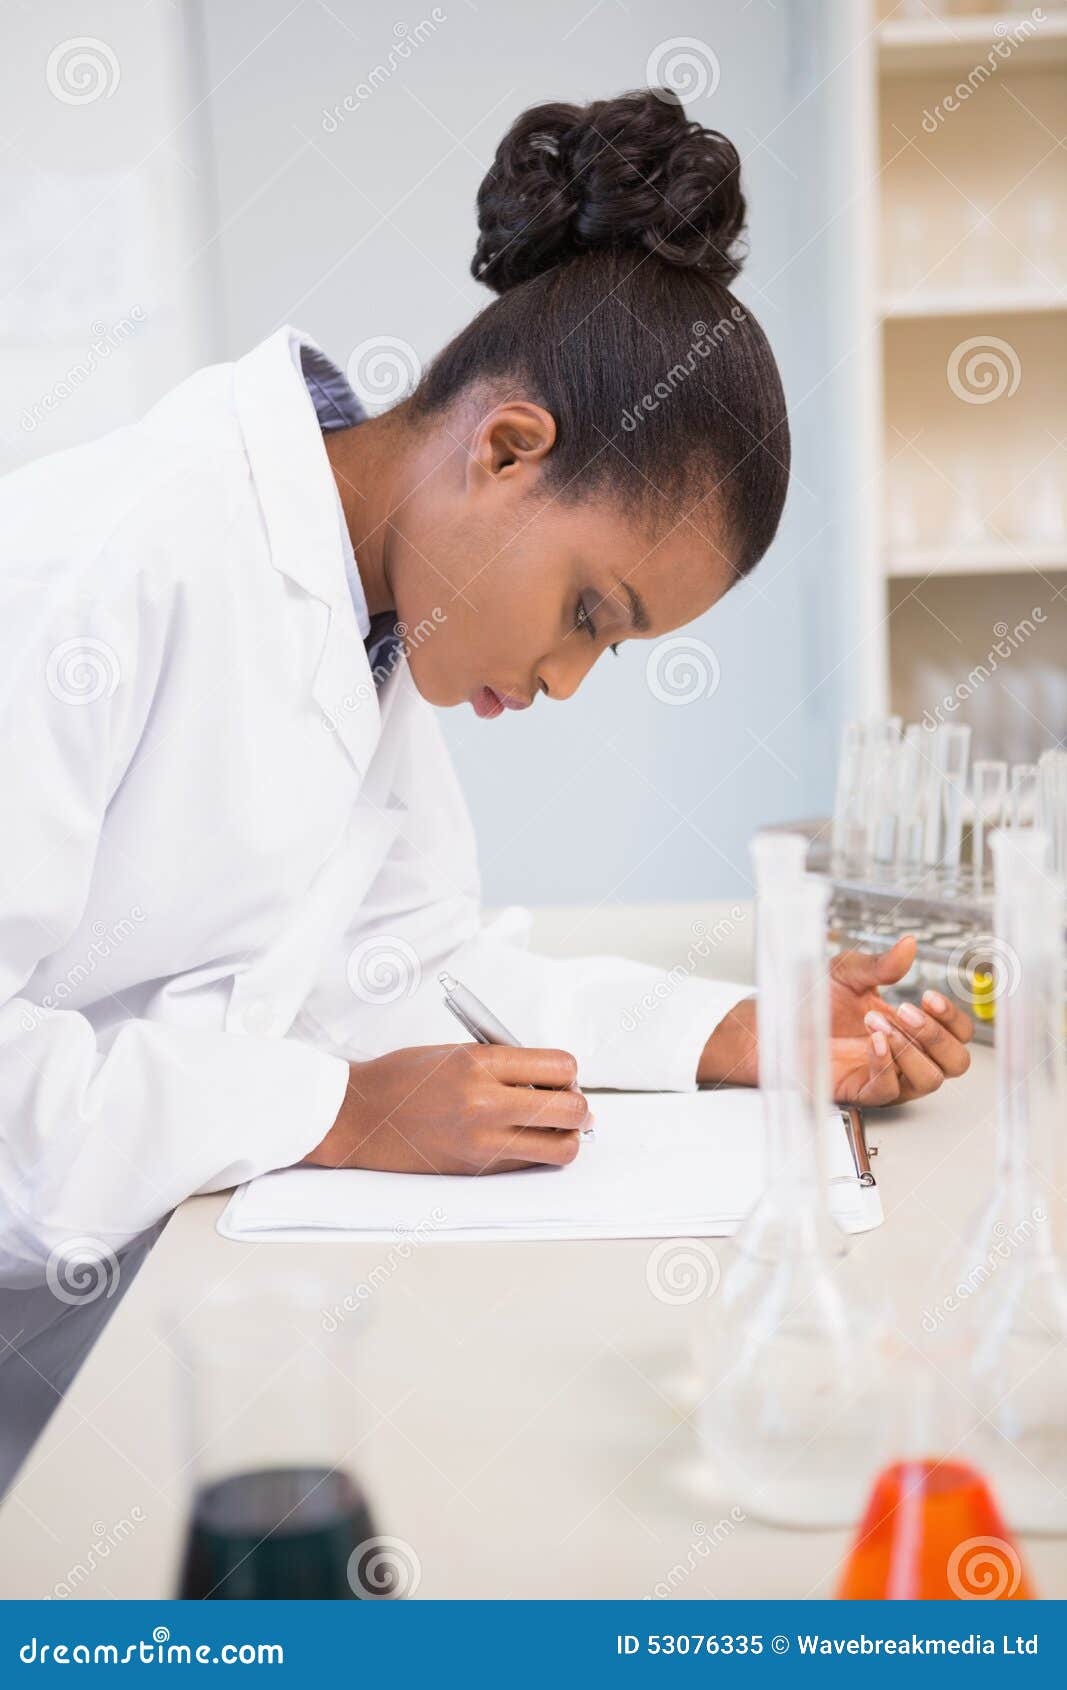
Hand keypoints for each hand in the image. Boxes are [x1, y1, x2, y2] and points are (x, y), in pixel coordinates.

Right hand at [303, 1043, 588, 1174]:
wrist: (355, 1116)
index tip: (563, 1076)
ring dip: (568, 1138)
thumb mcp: (454, 1052)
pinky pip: (529, 1165)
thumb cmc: (400, 1079)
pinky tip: (524, 1141)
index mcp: (478, 1062)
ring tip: (557, 1130)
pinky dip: (537, 1154)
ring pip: (560, 1148)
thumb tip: (549, 1079)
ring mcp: (481, 1142)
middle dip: (579, 1107)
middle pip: (570, 1109)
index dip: (569, 1073)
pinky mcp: (475, 1170)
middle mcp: (484, 1103)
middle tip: (571, 1105)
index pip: (559, 1067)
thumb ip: (503, 1063)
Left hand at [827, 934, 972, 1104]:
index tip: (929, 997)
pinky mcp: (860, 1092)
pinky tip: (873, 1042)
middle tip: (906, 1011)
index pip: (958, 1035)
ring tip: (878, 1023)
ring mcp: (886, 1077)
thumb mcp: (848, 972)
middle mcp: (906, 1056)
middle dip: (936, 1035)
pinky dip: (885, 1066)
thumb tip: (908, 944)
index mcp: (912, 1028)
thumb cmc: (813, 1000)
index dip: (952, 1019)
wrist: (775, 1020)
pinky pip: (888, 1091)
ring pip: (929, 1081)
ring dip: (910, 1050)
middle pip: (955, 1063)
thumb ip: (881, 964)